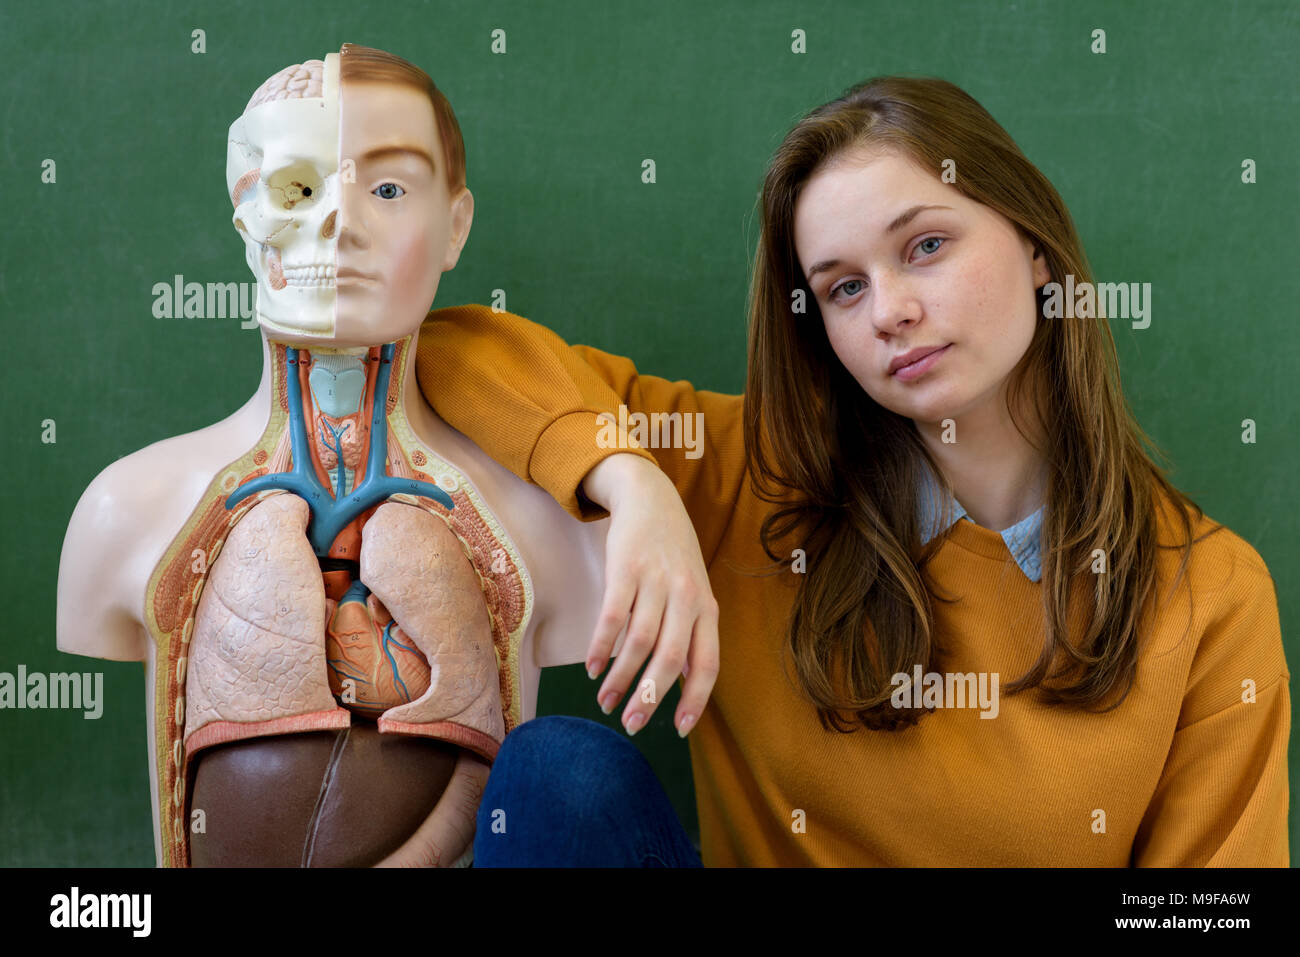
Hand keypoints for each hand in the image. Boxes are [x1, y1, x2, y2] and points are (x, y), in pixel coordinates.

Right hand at [581, 453, 718, 736]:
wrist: (651, 498)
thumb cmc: (673, 553)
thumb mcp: (694, 591)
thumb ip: (692, 633)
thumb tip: (685, 683)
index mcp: (707, 608)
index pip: (707, 663)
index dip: (695, 699)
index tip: (678, 729)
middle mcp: (686, 597)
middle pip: (670, 658)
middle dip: (650, 697)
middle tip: (631, 725)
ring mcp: (656, 582)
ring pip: (639, 642)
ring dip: (620, 678)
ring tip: (606, 702)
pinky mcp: (626, 569)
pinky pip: (612, 617)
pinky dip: (601, 648)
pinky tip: (592, 668)